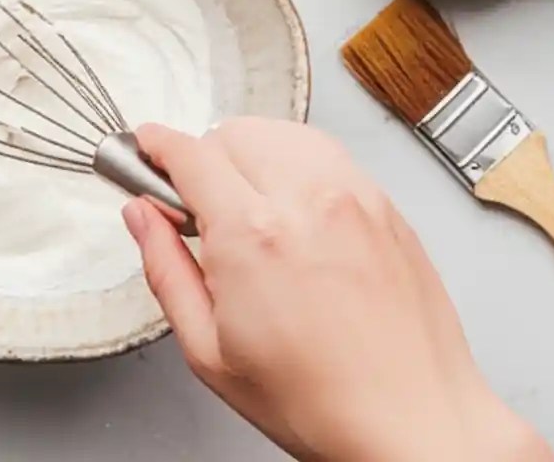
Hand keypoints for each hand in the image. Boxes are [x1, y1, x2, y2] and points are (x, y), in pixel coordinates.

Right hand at [123, 119, 553, 461]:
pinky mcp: (386, 205)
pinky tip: (293, 211)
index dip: (157, 145)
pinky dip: (298, 165)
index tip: (146, 148)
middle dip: (204, 156)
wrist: (411, 421)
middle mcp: (307, 201)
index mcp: (252, 236)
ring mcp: (354, 196)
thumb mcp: (210, 350)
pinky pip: (328, 155)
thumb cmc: (320, 401)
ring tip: (248, 205)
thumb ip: (166, 269)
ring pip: (284, 133)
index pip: (191, 153)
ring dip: (253, 153)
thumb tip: (141, 218)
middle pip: (235, 132)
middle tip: (197, 204)